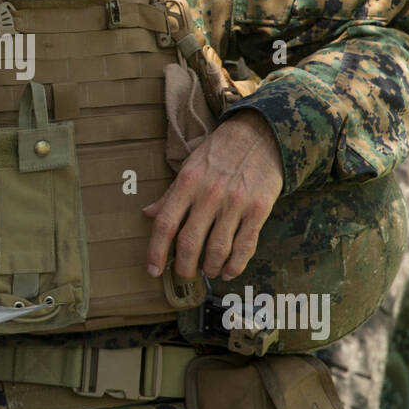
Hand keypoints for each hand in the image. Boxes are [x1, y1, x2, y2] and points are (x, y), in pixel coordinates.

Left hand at [142, 110, 284, 280]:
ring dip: (210, 267)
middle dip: (184, 266)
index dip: (156, 251)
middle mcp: (209, 194)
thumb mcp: (189, 166)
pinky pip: (245, 246)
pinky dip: (235, 265)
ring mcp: (235, 203)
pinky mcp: (259, 209)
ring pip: (217, 249)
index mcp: (187, 182)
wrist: (260, 134)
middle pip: (190, 242)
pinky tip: (228, 271)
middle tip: (184, 274)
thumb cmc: (220, 151)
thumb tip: (147, 214)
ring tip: (207, 271)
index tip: (153, 270)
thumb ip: (170, 194)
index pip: (165, 224)